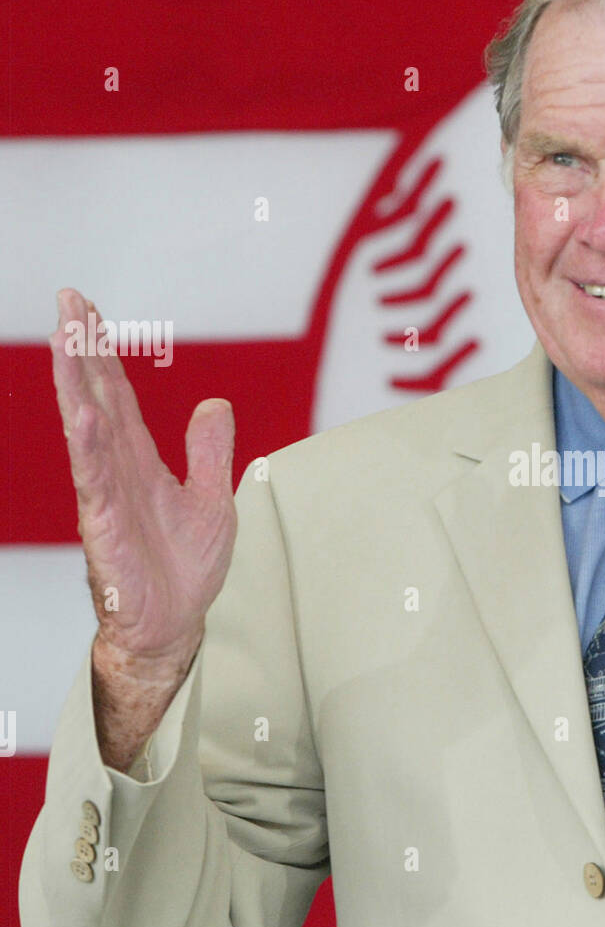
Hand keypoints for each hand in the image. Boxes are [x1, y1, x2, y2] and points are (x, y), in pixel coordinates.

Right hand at [50, 289, 237, 763]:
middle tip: (68, 300)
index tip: (86, 310)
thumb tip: (215, 404)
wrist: (173, 626)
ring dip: (76, 383)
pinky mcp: (106, 526)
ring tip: (67, 336)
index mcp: (139, 461)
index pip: (116, 395)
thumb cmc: (184, 570)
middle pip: (95, 397)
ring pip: (87, 428)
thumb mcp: (213, 500)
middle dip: (81, 349)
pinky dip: (88, 445)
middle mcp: (116, 470)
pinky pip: (94, 478)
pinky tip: (83, 411)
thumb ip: (209, 452)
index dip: (103, 353)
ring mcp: (107, 495)